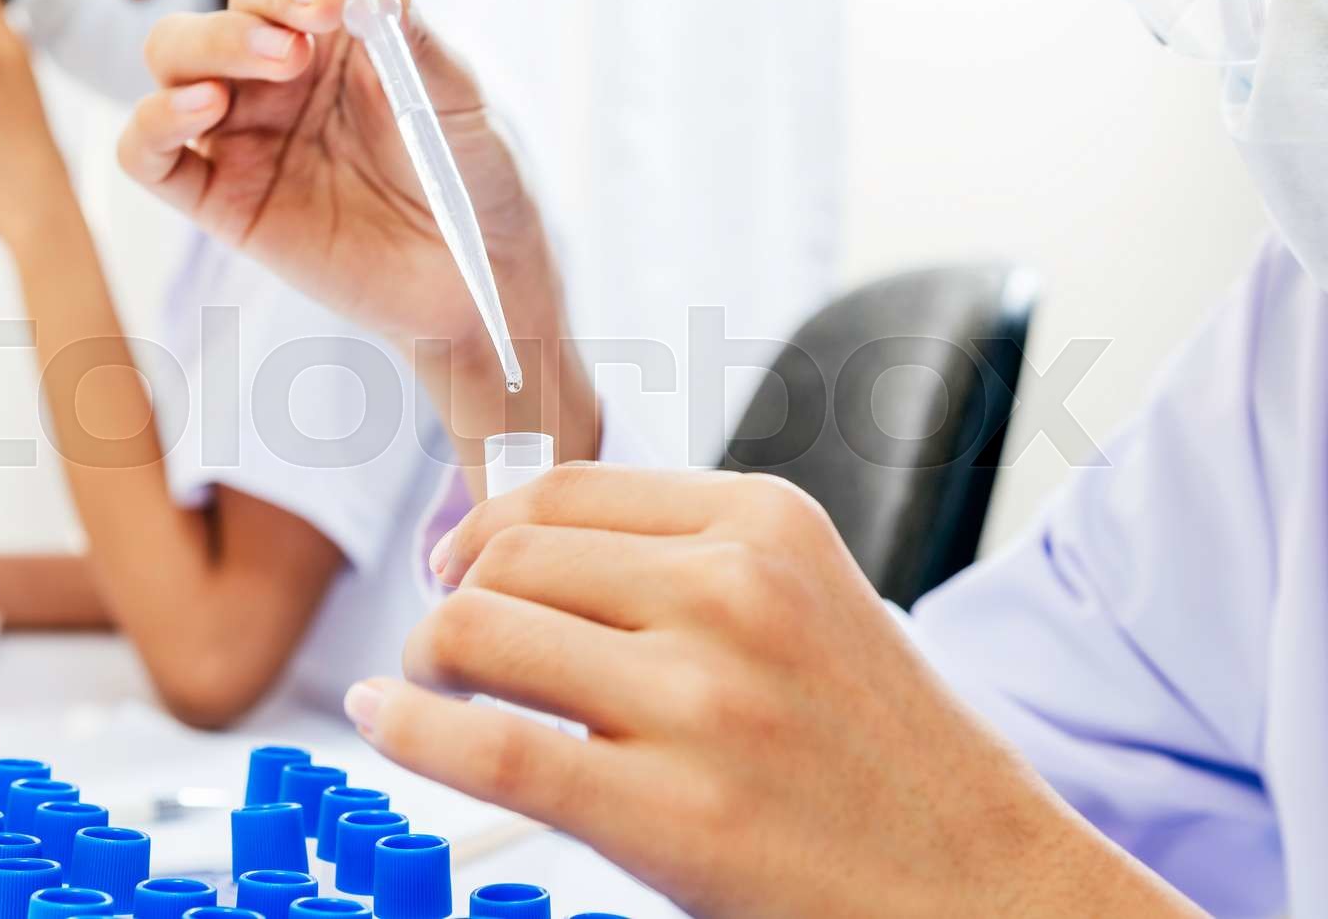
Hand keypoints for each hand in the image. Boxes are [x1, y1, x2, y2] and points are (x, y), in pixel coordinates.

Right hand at [117, 0, 554, 357]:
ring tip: (282, 58)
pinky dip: (155, 121)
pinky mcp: (222, 202)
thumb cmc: (475, 175)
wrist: (482, 274)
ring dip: (212, 41)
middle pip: (223, 7)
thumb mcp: (456, 94)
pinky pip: (148, 155)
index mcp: (326, 33)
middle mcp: (272, 76)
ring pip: (172, 62)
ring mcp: (242, 137)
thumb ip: (411, 30)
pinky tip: (204, 106)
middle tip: (325, 6)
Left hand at [347, 467, 1199, 916]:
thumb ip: (679, 557)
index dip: (482, 530)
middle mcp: (732, 591)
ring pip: (481, 632)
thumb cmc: (882, 748)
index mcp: (764, 524)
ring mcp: (703, 701)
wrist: (982, 881)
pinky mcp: (673, 813)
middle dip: (453, 598)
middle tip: (447, 643)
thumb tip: (519, 544)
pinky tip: (388, 721)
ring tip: (435, 690)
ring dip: (428, 660)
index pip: (561, 491)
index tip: (460, 567)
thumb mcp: (805, 600)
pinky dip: (411, 730)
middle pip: (509, 557)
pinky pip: (492, 748)